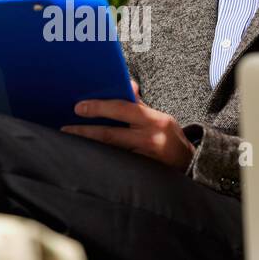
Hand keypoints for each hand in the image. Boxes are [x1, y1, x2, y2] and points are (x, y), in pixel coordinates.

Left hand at [61, 80, 195, 170]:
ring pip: (112, 153)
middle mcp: (151, 139)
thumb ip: (140, 105)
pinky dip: (103, 162)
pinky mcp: (143, 175)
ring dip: (90, 148)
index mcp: (155, 120)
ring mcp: (147, 159)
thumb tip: (128, 84)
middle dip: (86, 132)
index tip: (78, 108)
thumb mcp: (159, 118)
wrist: (192, 165)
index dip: (99, 108)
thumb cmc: (170, 138)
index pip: (123, 109)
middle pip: (112, 135)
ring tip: (71, 144)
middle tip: (66, 130)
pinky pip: (118, 167)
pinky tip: (87, 159)